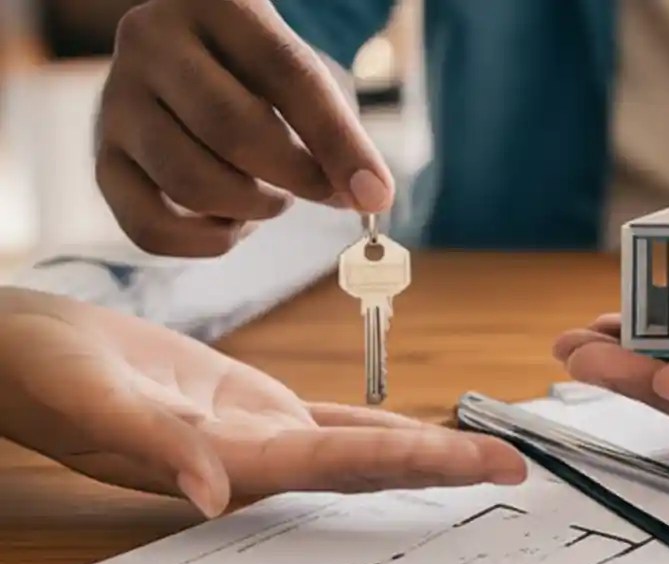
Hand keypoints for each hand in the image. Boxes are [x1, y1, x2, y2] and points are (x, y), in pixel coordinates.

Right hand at [0, 289, 525, 517]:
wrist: (18, 355)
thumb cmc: (41, 375)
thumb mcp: (89, 402)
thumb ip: (154, 445)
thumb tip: (214, 496)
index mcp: (234, 458)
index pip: (348, 462)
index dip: (423, 462)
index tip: (489, 467)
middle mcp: (259, 455)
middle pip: (373, 461)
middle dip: (446, 465)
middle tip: (517, 467)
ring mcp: (257, 433)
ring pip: (360, 441)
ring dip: (422, 446)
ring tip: (485, 451)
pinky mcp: (248, 404)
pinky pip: (330, 416)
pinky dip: (376, 419)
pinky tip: (415, 423)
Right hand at [96, 0, 394, 256]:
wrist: (184, 62)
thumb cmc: (255, 73)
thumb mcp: (299, 79)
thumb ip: (336, 132)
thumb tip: (369, 198)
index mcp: (218, 6)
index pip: (288, 75)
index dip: (337, 143)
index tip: (374, 194)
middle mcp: (152, 43)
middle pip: (234, 130)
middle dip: (293, 178)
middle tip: (317, 189)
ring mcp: (117, 103)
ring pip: (191, 182)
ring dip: (252, 209)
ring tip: (269, 196)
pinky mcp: (103, 160)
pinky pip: (150, 228)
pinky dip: (206, 242)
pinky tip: (232, 223)